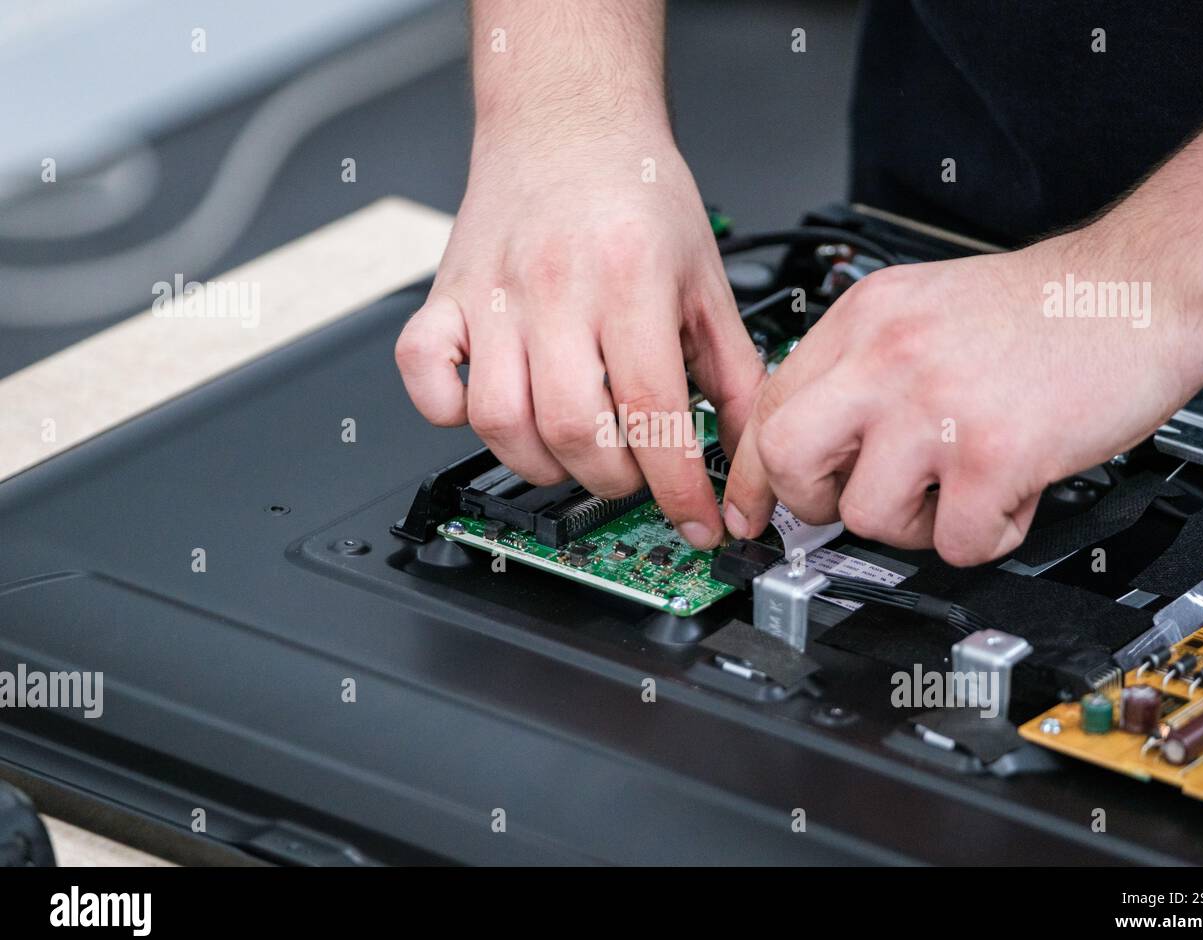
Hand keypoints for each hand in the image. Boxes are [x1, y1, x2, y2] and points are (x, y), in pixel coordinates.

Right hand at [396, 130, 763, 548]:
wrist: (569, 123)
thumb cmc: (636, 194)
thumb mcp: (705, 280)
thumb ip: (736, 373)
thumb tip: (751, 457)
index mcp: (630, 280)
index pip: (653, 413)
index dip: (679, 486)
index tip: (695, 522)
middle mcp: (556, 288)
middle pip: (575, 429)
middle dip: (615, 480)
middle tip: (634, 474)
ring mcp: (491, 295)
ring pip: (499, 420)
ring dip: (542, 462)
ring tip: (574, 451)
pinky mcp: (445, 296)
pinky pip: (422, 372)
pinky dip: (446, 410)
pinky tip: (489, 408)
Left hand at [722, 230, 1202, 565]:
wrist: (1140, 291)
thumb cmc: (1044, 309)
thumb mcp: (923, 310)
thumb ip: (863, 367)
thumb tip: (816, 441)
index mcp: (864, 318)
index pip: (768, 404)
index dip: (753, 474)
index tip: (752, 511)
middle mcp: (886, 355)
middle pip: (785, 457)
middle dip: (810, 502)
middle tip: (857, 500)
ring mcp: (935, 404)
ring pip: (865, 515)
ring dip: (913, 526)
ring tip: (958, 492)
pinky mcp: (993, 453)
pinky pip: (954, 543)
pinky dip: (983, 536)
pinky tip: (1007, 497)